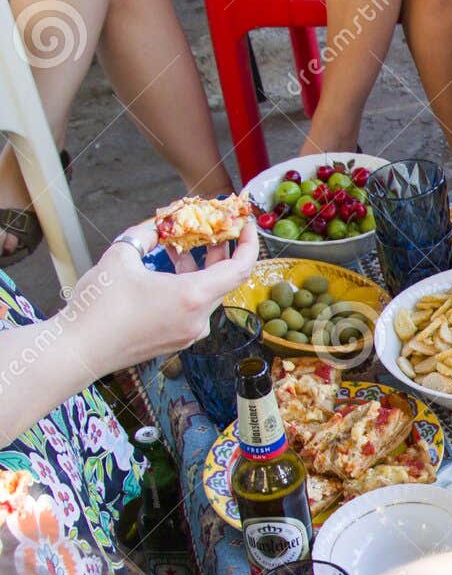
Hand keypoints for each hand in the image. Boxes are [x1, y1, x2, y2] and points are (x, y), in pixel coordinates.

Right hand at [64, 220, 259, 373]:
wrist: (80, 350)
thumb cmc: (98, 308)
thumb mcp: (120, 256)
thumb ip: (144, 234)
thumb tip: (157, 224)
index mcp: (193, 297)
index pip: (241, 268)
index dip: (249, 243)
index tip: (246, 224)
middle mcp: (198, 319)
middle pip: (223, 279)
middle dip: (217, 250)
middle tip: (208, 228)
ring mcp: (189, 333)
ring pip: (206, 293)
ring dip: (197, 266)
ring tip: (176, 244)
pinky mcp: (177, 340)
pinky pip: (193, 308)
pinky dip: (186, 285)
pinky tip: (166, 270)